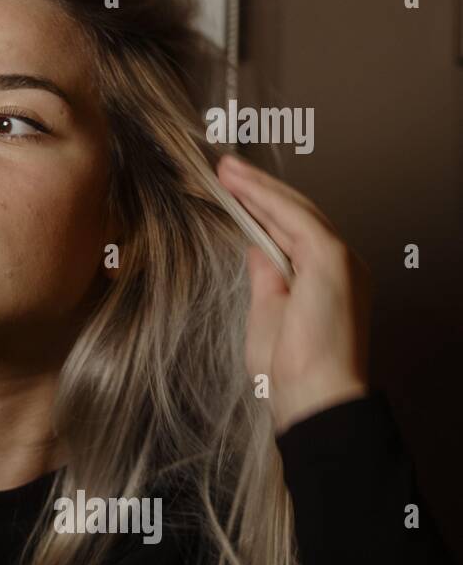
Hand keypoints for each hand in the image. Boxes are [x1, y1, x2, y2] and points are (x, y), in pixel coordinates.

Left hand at [215, 154, 372, 434]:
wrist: (312, 396)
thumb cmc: (290, 369)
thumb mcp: (268, 310)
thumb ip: (266, 275)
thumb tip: (256, 246)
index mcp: (325, 279)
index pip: (291, 232)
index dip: (261, 209)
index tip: (231, 191)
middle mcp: (339, 264)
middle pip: (295, 214)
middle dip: (258, 190)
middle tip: (225, 169)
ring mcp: (339, 259)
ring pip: (295, 209)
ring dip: (258, 186)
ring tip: (226, 168)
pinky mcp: (330, 258)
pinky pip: (294, 217)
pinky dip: (266, 198)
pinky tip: (241, 184)